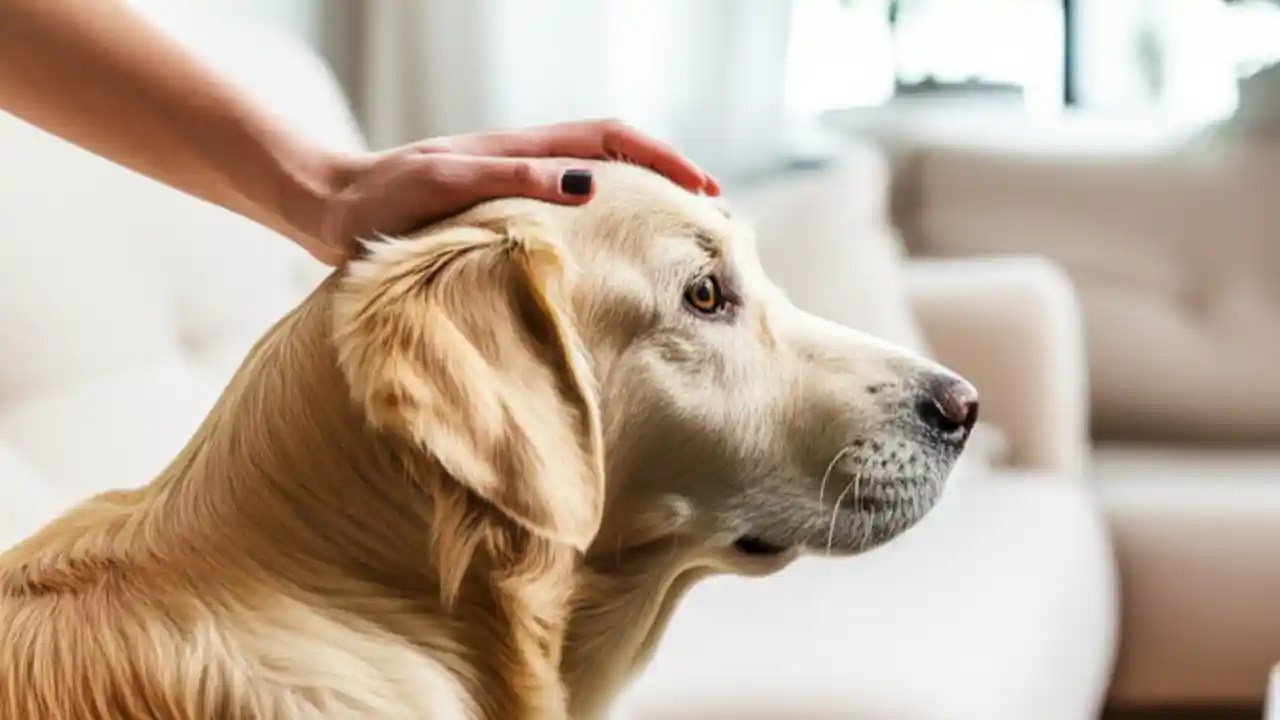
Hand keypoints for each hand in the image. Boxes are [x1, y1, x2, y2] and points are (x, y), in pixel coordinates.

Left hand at [304, 119, 718, 265]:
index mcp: (523, 149)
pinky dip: (603, 232)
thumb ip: (514, 178)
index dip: (663, 159)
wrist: (329, 210)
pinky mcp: (500, 221)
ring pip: (596, 188)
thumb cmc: (380, 199)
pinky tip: (609, 265)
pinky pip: (567, 219)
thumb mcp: (447, 184)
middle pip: (615, 160)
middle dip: (667, 180)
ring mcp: (516, 192)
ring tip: (676, 242)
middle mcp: (527, 165)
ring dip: (641, 206)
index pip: (611, 139)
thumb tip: (590, 184)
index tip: (704, 190)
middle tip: (711, 217)